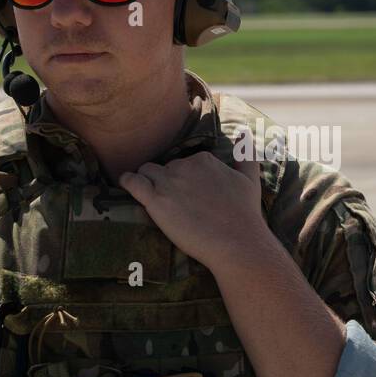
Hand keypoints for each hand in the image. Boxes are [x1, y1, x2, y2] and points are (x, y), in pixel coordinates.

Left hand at [117, 131, 268, 271]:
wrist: (236, 241)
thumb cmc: (244, 213)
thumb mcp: (250, 178)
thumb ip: (245, 154)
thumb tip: (243, 135)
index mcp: (203, 159)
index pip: (184, 162)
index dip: (183, 177)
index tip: (187, 192)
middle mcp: (184, 166)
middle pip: (164, 167)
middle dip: (166, 181)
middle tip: (173, 201)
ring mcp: (168, 183)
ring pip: (146, 172)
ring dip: (146, 181)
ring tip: (149, 194)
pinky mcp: (155, 201)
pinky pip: (132, 183)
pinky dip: (127, 181)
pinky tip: (125, 182)